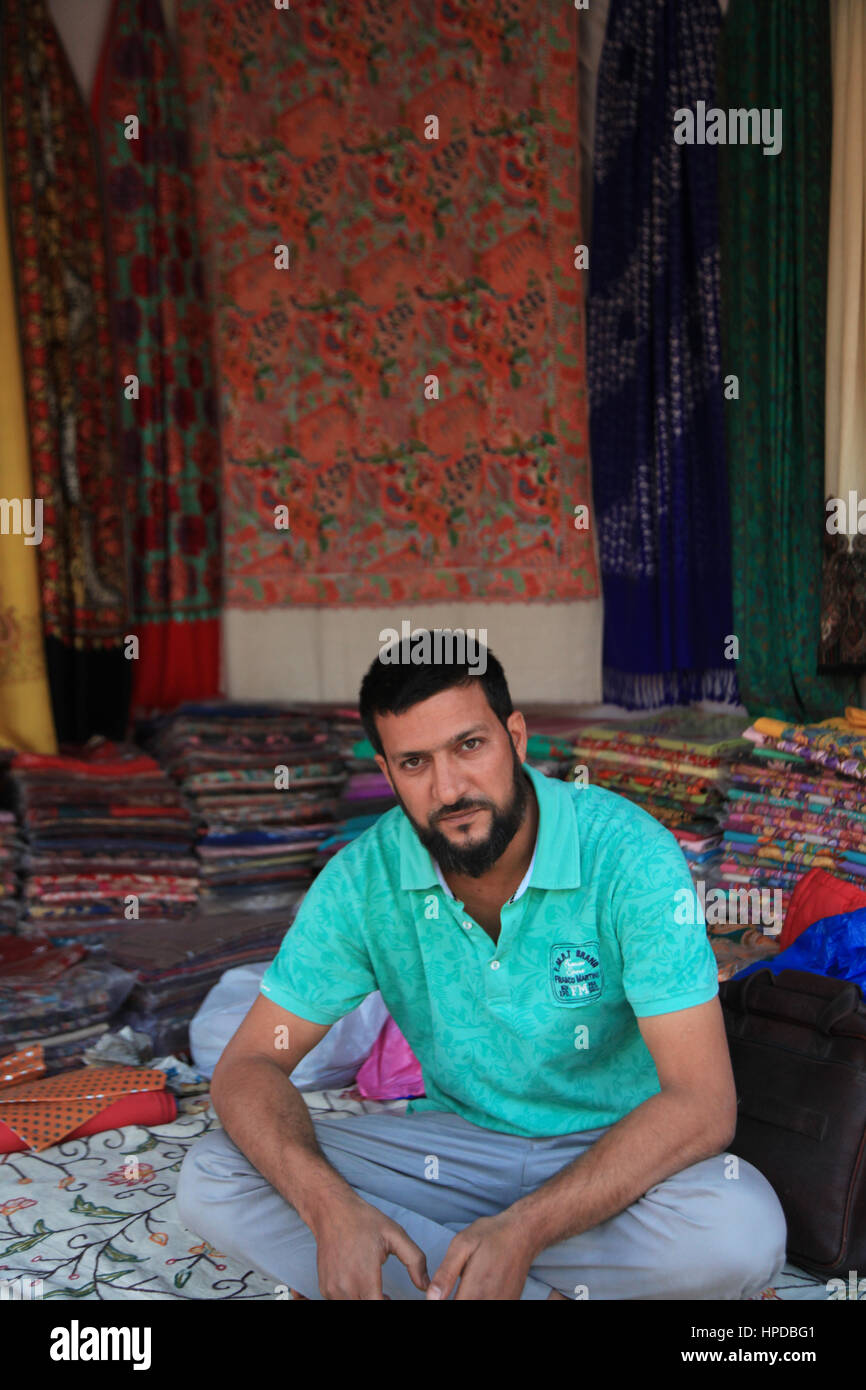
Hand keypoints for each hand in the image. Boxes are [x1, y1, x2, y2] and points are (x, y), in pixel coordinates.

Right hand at [312, 1193, 430, 1299]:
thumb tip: (425, 1285)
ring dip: (366, 1302)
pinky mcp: (324, 1288)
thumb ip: (415, 1261)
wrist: (332, 1211)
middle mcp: (345, 1286)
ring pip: (354, 1306)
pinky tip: (362, 1289)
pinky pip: (340, 1302)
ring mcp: (332, 1289)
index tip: (395, 1298)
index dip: (390, 1305)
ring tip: (376, 1292)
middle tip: (389, 1297)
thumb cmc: (363, 1221)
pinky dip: (353, 1299)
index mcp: (364, 1276)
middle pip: (366, 1308)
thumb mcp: (395, 1235)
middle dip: (379, 1304)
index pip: (378, 1306)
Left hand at [426, 1210, 536, 1299]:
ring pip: (477, 1308)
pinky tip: (476, 1289)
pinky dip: (480, 1298)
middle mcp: (490, 1302)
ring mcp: (502, 1304)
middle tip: (457, 1283)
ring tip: (467, 1285)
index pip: (453, 1308)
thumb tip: (431, 1299)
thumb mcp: (462, 1245)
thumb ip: (445, 1274)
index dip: (441, 1302)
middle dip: (456, 1298)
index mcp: (475, 1290)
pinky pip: (490, 1307)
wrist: (523, 1232)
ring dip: (467, 1298)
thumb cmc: (491, 1235)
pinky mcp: (509, 1303)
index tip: (440, 1294)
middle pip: (464, 1308)